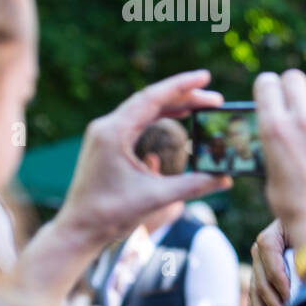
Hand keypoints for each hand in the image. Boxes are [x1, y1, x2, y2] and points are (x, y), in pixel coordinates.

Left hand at [52, 71, 231, 249]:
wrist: (78, 230)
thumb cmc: (110, 214)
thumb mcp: (157, 197)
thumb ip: (194, 185)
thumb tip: (226, 179)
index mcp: (113, 132)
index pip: (152, 98)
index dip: (181, 86)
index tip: (206, 76)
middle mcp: (107, 128)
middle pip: (150, 101)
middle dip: (184, 96)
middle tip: (214, 98)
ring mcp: (106, 135)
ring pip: (144, 110)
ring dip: (174, 106)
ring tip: (202, 106)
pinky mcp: (108, 145)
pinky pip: (138, 122)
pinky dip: (161, 117)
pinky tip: (178, 119)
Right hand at [249, 217, 290, 305]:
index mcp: (270, 238)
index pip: (274, 266)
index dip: (282, 285)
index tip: (291, 301)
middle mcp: (259, 247)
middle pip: (263, 280)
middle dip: (273, 303)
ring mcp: (257, 257)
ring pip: (256, 288)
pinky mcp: (259, 266)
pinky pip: (255, 288)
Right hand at [254, 70, 305, 254]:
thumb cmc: (294, 204)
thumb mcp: (271, 168)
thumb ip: (276, 140)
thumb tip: (280, 129)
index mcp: (274, 127)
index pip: (267, 82)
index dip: (269, 88)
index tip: (272, 95)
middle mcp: (303, 119)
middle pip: (295, 78)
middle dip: (291, 88)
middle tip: (293, 104)